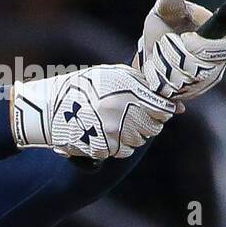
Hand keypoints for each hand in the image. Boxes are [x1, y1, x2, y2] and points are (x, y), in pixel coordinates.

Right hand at [10, 64, 176, 160]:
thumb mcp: (111, 75)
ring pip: (140, 141)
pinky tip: (106, 132)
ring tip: (115, 122)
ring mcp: (112, 133)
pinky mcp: (103, 149)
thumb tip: (176, 105)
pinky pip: (124, 151)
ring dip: (133, 133)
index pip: (162, 108)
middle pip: (153, 126)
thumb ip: (142, 84)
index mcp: (126, 92)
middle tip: (131, 114)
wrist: (49, 108)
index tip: (158, 108)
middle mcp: (121, 113)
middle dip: (148, 121)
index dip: (162, 109)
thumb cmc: (82, 87)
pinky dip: (120, 145)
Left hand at [133, 0, 225, 101]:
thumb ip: (171, 3)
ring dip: (164, 67)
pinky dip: (159, 80)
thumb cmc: (165, 23)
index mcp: (221, 41)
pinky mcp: (189, 95)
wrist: (154, 47)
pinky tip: (155, 69)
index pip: (225, 50)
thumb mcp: (166, 9)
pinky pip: (173, 94)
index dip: (204, 46)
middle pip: (201, 69)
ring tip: (157, 54)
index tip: (184, 39)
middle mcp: (218, 65)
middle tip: (162, 45)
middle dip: (175, 56)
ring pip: (184, 83)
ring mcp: (204, 83)